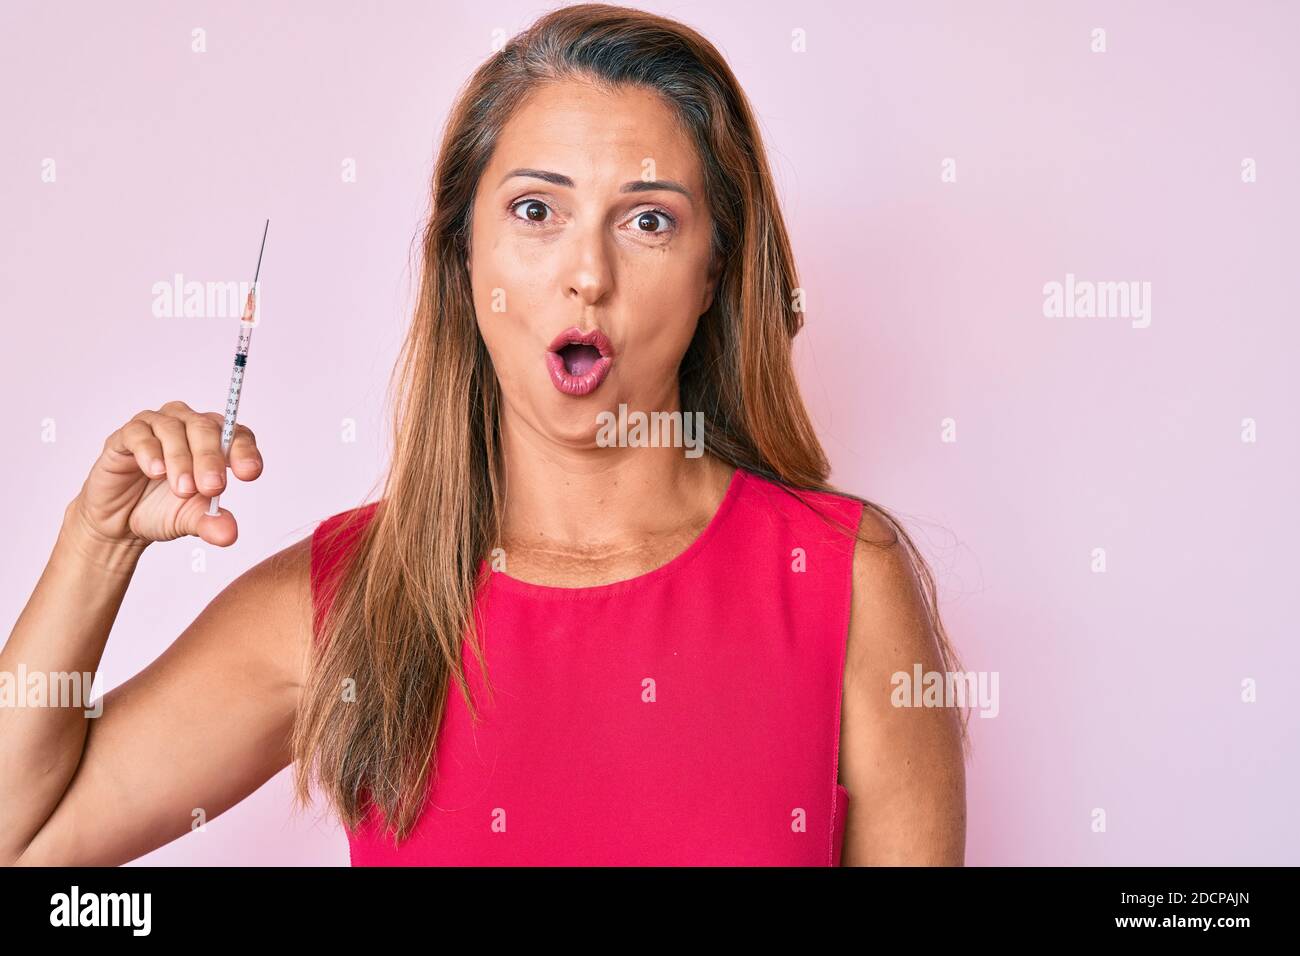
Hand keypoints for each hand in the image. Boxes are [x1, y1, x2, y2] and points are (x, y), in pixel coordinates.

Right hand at [71, 400, 263, 547]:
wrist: (120, 522)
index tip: (249, 473)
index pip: (237, 435)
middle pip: (205, 428)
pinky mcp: (125, 436)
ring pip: (173, 428)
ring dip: (180, 458)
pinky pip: (139, 433)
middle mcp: (187, 426)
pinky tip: (155, 471)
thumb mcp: (191, 519)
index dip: (245, 451)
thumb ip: (211, 522)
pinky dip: (149, 451)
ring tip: (183, 488)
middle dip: (210, 458)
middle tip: (212, 487)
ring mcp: (156, 426)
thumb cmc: (161, 509)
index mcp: (214, 441)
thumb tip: (229, 534)